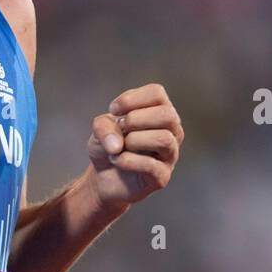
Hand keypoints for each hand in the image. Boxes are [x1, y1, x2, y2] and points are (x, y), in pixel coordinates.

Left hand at [87, 83, 183, 208]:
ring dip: (135, 140)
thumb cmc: (108, 147)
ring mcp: (170, 155)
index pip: (157, 93)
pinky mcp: (162, 177)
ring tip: (118, 147)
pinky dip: (128, 161)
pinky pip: (152, 166)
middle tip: (120, 129)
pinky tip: (117, 160)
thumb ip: (104, 127)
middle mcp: (171, 131)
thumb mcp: (100, 130)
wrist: (103, 178)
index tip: (113, 110)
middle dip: (136, 119)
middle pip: (167, 115)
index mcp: (160, 112)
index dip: (132, 99)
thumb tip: (117, 144)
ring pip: (164, 139)